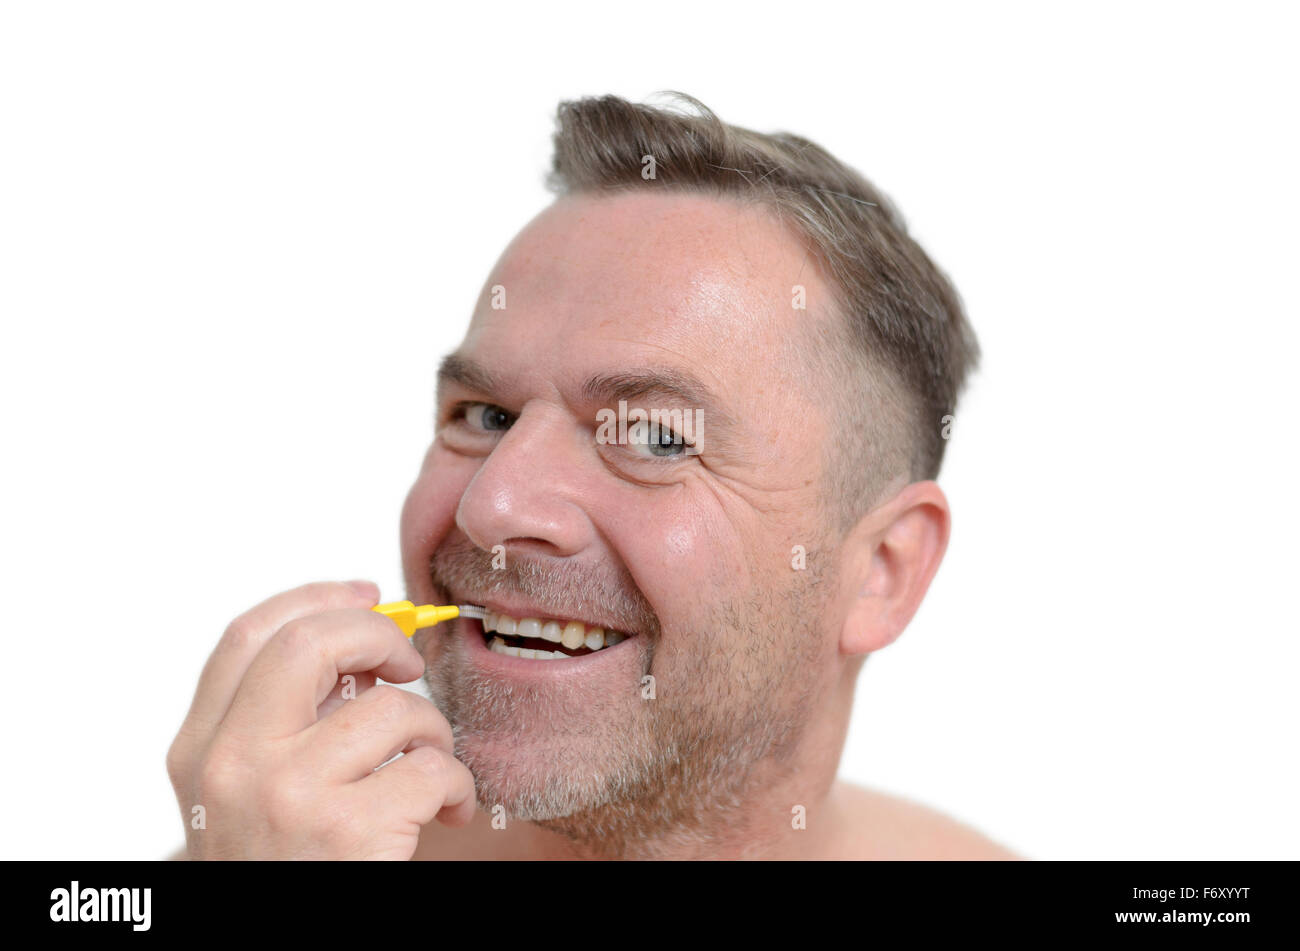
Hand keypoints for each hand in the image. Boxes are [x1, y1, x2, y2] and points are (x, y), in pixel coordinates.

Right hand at [166, 580, 475, 858]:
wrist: (268, 949)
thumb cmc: (279, 869)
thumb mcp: (246, 794)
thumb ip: (280, 723)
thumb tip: (362, 646)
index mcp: (199, 750)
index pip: (247, 637)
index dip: (315, 599)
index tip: (366, 594)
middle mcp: (232, 765)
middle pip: (310, 644)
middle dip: (378, 634)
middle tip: (409, 664)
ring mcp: (288, 796)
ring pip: (392, 709)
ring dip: (432, 730)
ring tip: (429, 768)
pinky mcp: (348, 831)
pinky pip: (432, 768)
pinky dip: (456, 783)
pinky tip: (446, 811)